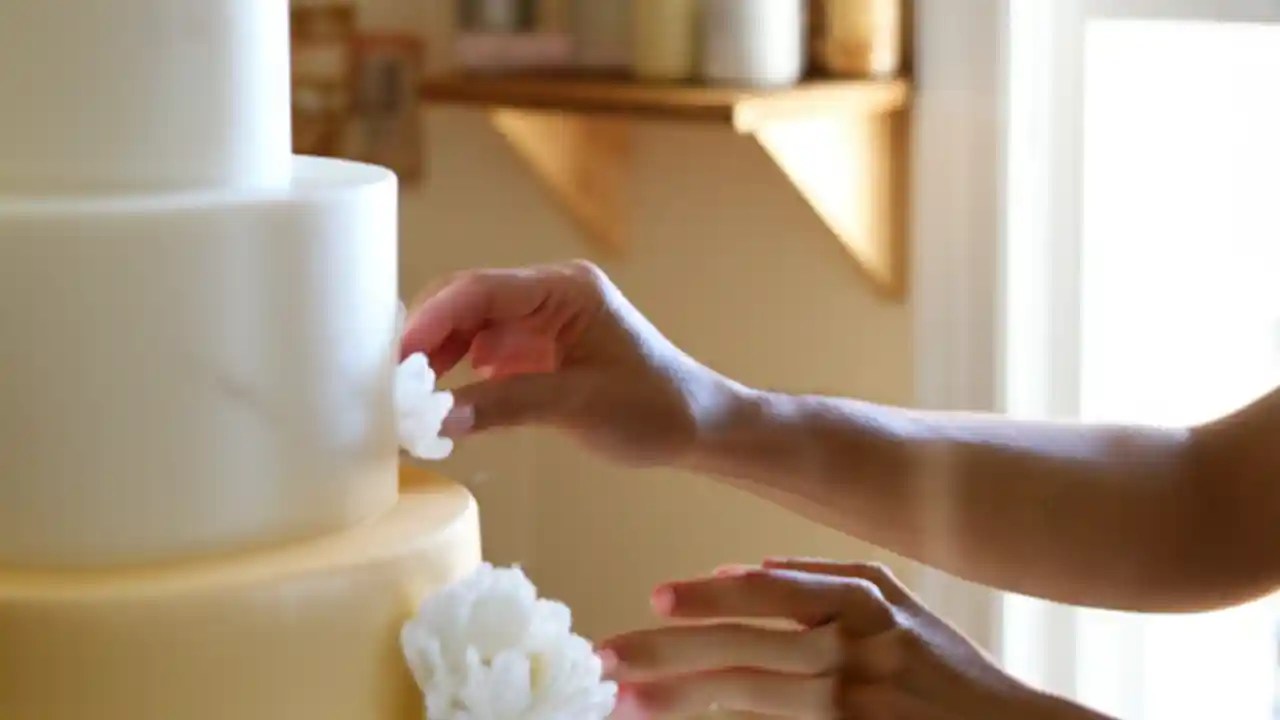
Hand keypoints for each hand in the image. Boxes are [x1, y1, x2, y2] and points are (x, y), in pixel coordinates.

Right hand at [401, 261, 733, 465]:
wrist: (700, 427)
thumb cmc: (656, 408)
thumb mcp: (579, 406)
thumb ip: (507, 406)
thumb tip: (438, 419)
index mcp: (566, 290)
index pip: (480, 290)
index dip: (431, 320)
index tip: (397, 360)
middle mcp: (549, 296)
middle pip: (465, 303)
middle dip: (423, 339)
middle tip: (388, 384)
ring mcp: (541, 323)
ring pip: (468, 329)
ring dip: (435, 361)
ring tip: (404, 399)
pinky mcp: (538, 352)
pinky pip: (483, 355)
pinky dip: (457, 378)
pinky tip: (438, 406)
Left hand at [598, 559, 1091, 719]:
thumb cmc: (944, 664)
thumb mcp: (896, 600)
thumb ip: (823, 577)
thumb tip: (742, 569)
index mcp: (858, 604)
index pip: (765, 594)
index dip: (705, 595)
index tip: (653, 598)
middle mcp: (849, 654)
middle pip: (740, 651)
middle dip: (665, 654)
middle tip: (606, 658)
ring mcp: (848, 706)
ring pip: (744, 700)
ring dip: (678, 701)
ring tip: (624, 703)